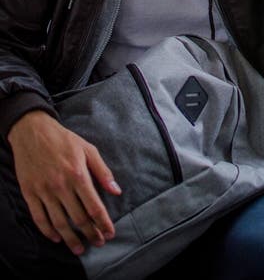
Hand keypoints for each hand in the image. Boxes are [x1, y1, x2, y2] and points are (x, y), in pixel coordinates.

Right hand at [8, 110, 120, 254]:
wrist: (33, 131)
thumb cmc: (64, 140)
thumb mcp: (88, 149)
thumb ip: (103, 171)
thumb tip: (117, 191)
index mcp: (78, 174)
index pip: (94, 206)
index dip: (103, 223)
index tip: (110, 233)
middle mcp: (62, 185)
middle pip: (78, 218)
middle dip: (90, 234)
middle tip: (98, 242)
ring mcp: (44, 191)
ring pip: (59, 223)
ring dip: (71, 239)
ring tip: (80, 248)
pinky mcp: (30, 193)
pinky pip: (39, 218)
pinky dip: (48, 232)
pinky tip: (57, 238)